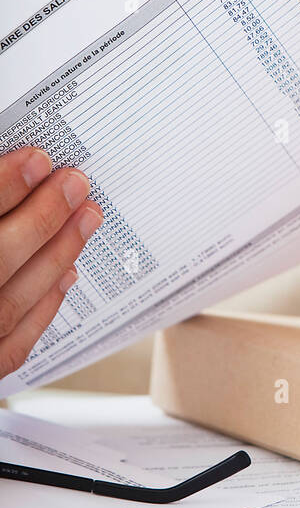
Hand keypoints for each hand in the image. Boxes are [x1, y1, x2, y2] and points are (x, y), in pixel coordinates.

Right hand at [0, 148, 102, 379]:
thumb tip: (14, 174)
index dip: (3, 187)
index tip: (37, 160)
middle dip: (40, 219)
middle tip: (74, 184)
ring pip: (11, 304)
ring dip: (54, 257)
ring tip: (84, 218)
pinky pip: (12, 346)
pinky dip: (42, 309)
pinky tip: (65, 277)